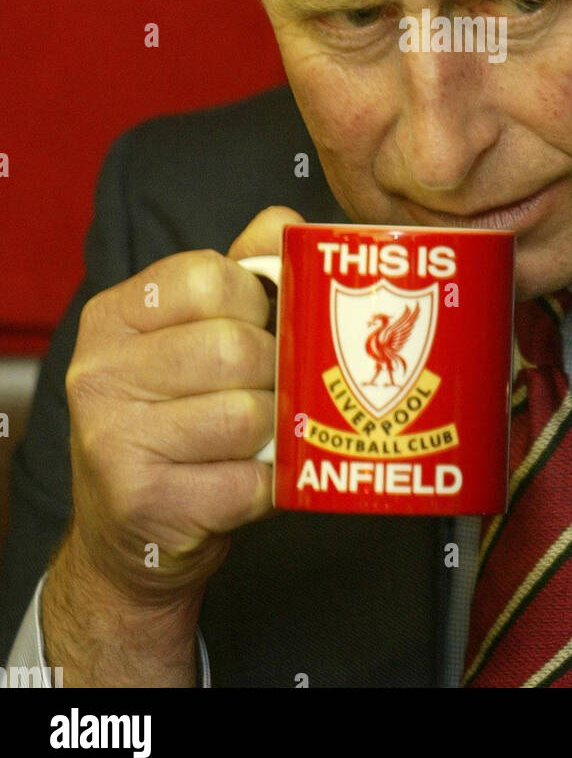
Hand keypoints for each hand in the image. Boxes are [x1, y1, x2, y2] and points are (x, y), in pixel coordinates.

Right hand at [62, 205, 303, 606]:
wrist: (129, 535)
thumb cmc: (176, 418)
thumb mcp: (195, 334)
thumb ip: (243, 272)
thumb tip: (286, 223)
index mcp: (113, 316)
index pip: (210, 275)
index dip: (256, 302)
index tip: (256, 328)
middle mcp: (99, 372)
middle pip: (235, 347)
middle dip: (274, 373)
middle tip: (268, 390)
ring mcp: (112, 439)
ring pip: (247, 414)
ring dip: (271, 431)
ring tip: (255, 438)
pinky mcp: (144, 501)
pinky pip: (249, 480)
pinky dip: (265, 484)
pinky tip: (244, 480)